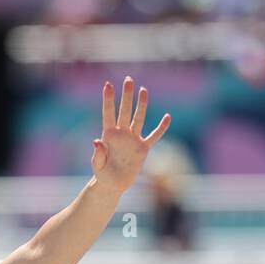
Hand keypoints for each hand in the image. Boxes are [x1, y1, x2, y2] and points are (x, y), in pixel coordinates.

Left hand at [90, 76, 171, 193]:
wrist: (113, 184)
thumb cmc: (102, 174)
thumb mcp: (97, 165)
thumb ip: (98, 154)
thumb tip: (96, 142)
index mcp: (108, 135)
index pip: (109, 113)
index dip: (108, 99)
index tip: (108, 85)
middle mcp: (122, 134)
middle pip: (125, 111)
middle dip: (127, 95)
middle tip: (129, 79)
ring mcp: (133, 140)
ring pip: (139, 118)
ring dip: (141, 105)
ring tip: (143, 90)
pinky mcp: (143, 149)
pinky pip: (154, 136)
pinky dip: (161, 128)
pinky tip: (168, 117)